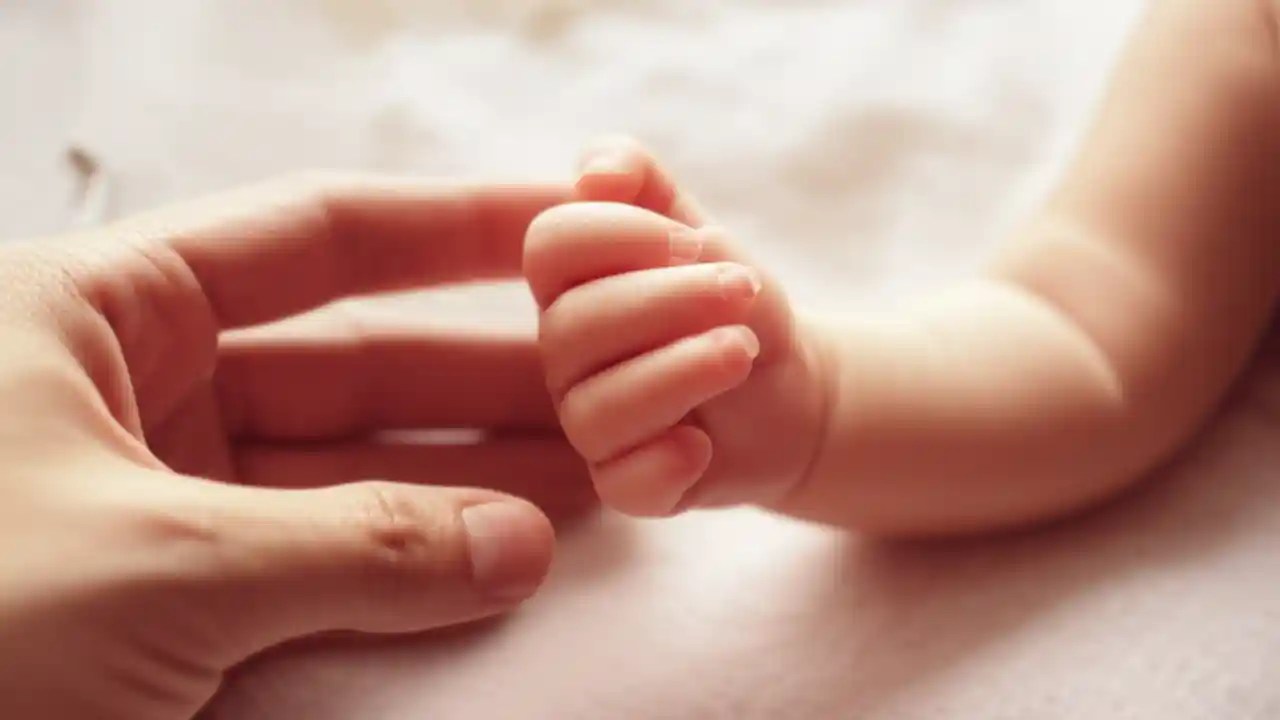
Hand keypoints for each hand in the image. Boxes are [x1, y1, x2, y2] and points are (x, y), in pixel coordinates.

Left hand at [0, 174, 591, 718]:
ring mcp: (159, 500)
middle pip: (353, 361)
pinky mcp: (170, 600)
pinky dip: (409, 565)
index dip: (453, 227)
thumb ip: (356, 547)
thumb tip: (520, 544)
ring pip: (347, 472)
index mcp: (98, 315)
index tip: (565, 220)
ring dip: (469, 483)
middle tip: (613, 394)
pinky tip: (501, 563)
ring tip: (596, 484)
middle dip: (488, 382)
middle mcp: (134, 393)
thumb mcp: (156, 569)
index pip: (316, 238)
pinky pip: (319, 561)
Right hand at [524, 140, 828, 515]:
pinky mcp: (630, 482)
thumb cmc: (727, 300)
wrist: (782, 381)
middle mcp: (565, 353)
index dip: (620, 233)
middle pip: (573, 326)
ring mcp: (591, 422)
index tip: (691, 239)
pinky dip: (664, 464)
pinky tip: (702, 444)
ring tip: (741, 351)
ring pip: (596, 409)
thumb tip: (596, 171)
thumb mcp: (695, 227)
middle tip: (742, 289)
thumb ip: (643, 181)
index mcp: (569, 281)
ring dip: (679, 373)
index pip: (551, 244)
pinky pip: (623, 484)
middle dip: (668, 301)